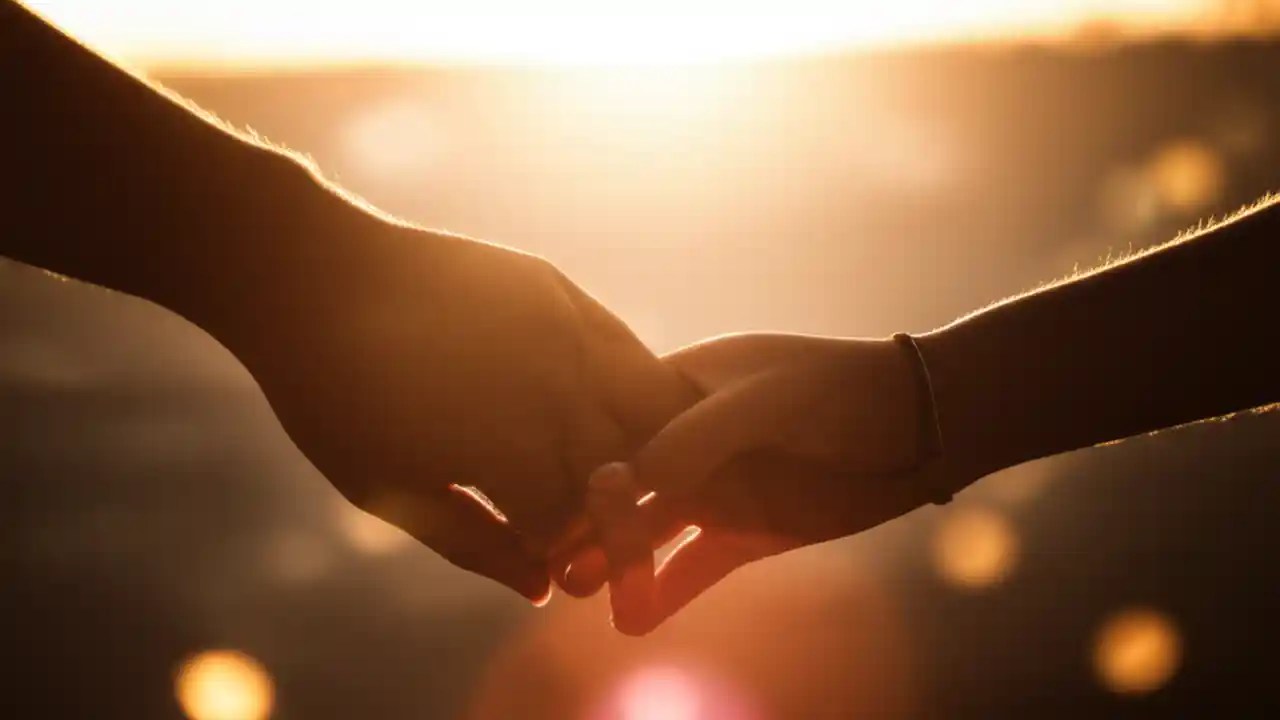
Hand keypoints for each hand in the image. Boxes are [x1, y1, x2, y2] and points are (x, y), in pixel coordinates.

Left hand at [223, 217, 698, 601]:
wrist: (316, 276)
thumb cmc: (338, 398)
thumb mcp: (392, 491)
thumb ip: (474, 544)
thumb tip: (544, 585)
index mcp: (505, 447)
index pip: (567, 523)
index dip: (551, 549)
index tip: (532, 548)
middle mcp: (552, 388)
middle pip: (619, 472)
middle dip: (598, 504)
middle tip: (564, 508)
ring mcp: (565, 332)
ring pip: (650, 409)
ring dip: (632, 445)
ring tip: (594, 459)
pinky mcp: (562, 293)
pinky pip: (629, 350)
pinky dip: (629, 388)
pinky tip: (592, 403)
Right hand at [556, 333, 940, 632]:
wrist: (919, 431)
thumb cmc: (842, 393)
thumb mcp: (769, 399)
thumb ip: (701, 432)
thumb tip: (633, 476)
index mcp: (678, 386)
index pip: (612, 423)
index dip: (575, 457)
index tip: (548, 493)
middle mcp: (685, 438)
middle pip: (620, 484)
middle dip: (583, 518)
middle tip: (551, 556)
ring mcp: (715, 488)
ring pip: (648, 531)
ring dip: (613, 559)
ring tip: (575, 589)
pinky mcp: (745, 533)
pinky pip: (693, 568)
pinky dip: (663, 593)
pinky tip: (633, 620)